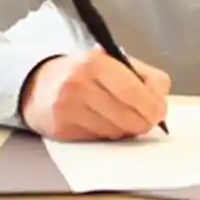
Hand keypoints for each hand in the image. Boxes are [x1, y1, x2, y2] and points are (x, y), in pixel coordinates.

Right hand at [19, 49, 170, 140]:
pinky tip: (105, 121)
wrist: (40, 83)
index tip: (160, 110)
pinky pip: (99, 138)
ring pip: (115, 131)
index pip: (133, 91)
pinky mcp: (62, 129)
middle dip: (145, 121)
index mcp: (95, 62)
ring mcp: (67, 109)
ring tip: (125, 116)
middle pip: (127, 116)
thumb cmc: (86, 71)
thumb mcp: (114, 60)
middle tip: (150, 119)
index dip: (152, 105)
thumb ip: (144, 76)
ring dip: (127, 128)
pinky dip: (109, 133)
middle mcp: (78, 84)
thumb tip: (160, 101)